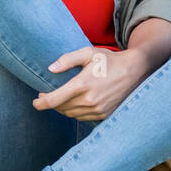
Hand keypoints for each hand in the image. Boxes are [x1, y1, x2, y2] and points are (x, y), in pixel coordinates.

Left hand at [32, 46, 149, 120]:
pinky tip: (74, 103)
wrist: (135, 70)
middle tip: (46, 96)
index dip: (41, 103)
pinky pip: (83, 118)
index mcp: (82, 85)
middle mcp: (90, 100)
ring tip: (59, 99)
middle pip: (61, 108)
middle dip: (51, 103)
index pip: (54, 100)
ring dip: (62, 109)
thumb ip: (67, 60)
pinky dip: (75, 112)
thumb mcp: (88, 53)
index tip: (35, 102)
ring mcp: (98, 109)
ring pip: (71, 114)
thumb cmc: (109, 60)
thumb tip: (50, 69)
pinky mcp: (105, 114)